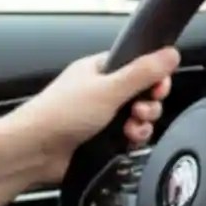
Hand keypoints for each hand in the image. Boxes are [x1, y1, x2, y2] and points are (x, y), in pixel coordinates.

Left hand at [11, 48, 180, 182]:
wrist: (35, 151)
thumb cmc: (60, 114)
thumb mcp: (109, 88)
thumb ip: (143, 72)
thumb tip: (170, 54)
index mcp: (99, 70)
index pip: (139, 65)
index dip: (155, 77)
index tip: (159, 87)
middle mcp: (102, 91)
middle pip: (144, 93)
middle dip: (149, 104)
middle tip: (140, 111)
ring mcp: (102, 115)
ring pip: (139, 116)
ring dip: (142, 124)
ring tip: (131, 128)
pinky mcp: (103, 138)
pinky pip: (131, 136)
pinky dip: (134, 139)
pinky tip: (127, 141)